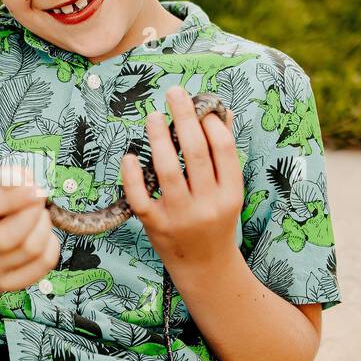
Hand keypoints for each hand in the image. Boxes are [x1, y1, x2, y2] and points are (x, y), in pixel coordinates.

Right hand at [0, 165, 60, 295]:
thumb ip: (8, 178)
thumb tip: (23, 180)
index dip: (13, 198)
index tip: (34, 189)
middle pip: (4, 238)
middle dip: (31, 216)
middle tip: (40, 201)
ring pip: (29, 249)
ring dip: (44, 226)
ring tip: (41, 215)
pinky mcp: (7, 283)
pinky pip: (42, 264)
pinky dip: (52, 246)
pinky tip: (45, 235)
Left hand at [120, 87, 242, 274]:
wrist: (205, 267)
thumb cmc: (216, 220)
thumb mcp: (229, 191)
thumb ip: (225, 155)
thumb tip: (221, 112)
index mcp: (231, 193)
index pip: (223, 149)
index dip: (211, 123)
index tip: (200, 106)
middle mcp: (207, 204)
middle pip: (195, 153)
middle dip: (184, 118)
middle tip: (174, 93)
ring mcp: (180, 216)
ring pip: (167, 170)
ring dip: (158, 139)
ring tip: (153, 116)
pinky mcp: (155, 226)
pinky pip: (140, 197)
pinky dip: (132, 176)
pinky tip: (130, 156)